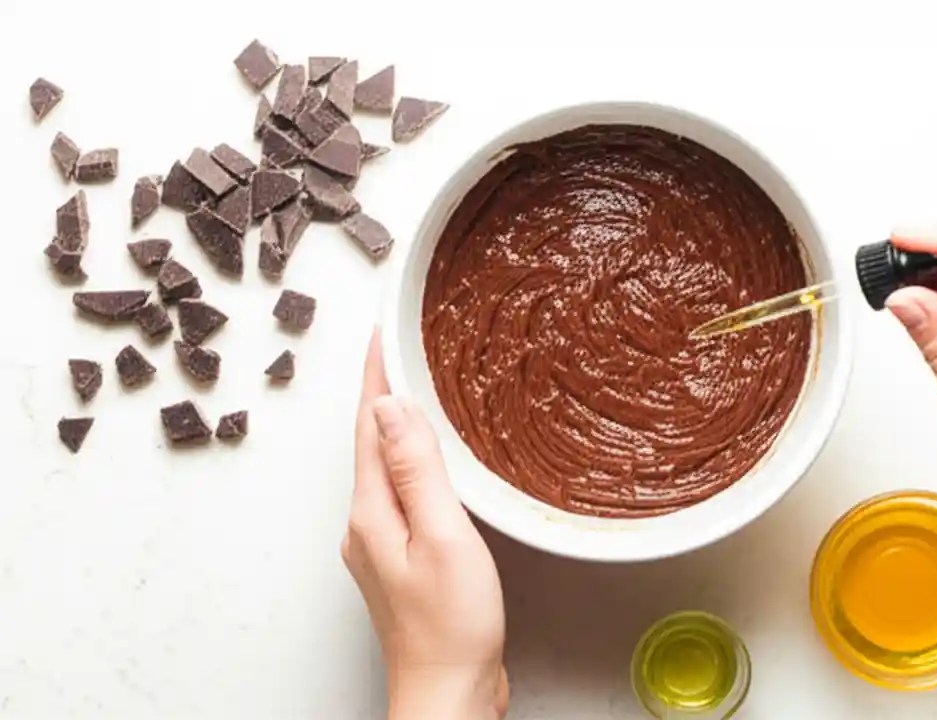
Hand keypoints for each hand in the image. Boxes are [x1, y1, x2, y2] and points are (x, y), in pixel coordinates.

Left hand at [343, 331, 508, 719]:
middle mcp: (367, 524)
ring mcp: (381, 544)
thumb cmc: (450, 627)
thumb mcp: (443, 537)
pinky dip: (413, 460)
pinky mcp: (402, 560)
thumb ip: (417, 470)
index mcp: (373, 512)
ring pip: (385, 465)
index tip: (382, 330)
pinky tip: (431, 459)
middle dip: (382, 390)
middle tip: (399, 345)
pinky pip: (401, 491)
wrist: (448, 694)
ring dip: (396, 424)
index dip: (375, 375)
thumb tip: (391, 407)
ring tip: (415, 387)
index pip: (369, 425)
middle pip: (370, 440)